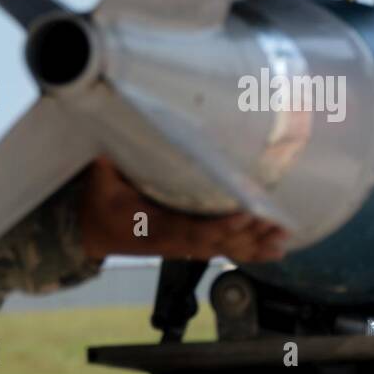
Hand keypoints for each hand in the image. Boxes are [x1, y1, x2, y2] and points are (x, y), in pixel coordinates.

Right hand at [76, 157, 288, 262]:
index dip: (219, 225)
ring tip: (282, 237)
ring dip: (255, 244)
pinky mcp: (191, 245)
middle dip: (248, 234)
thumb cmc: (98, 202)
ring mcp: (184, 246)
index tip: (244, 214)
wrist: (91, 232)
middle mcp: (174, 240)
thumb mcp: (99, 180)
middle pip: (217, 242)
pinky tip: (276, 248)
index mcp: (153, 225)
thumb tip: (124, 124)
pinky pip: (224, 249)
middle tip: (276, 223)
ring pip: (224, 248)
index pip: (191, 229)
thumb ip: (112, 159)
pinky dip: (251, 250)